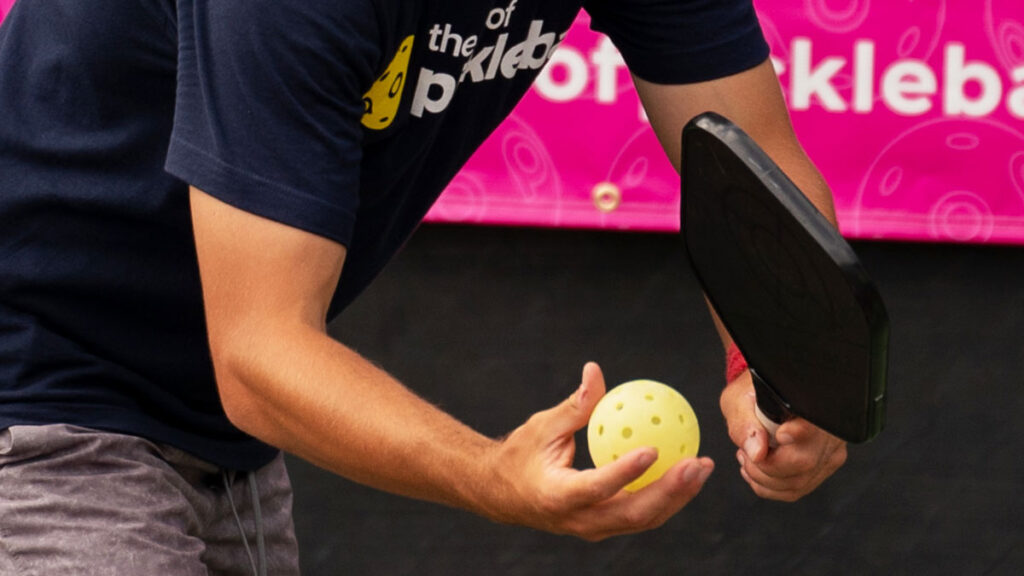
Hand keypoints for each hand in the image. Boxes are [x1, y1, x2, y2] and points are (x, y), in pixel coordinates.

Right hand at [484, 362, 713, 540]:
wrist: (502, 494)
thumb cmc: (521, 455)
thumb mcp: (541, 427)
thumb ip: (574, 406)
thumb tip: (595, 372)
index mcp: (557, 496)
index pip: (597, 487)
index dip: (626, 472)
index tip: (653, 449)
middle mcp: (578, 520)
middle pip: (632, 513)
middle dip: (671, 491)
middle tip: (697, 462)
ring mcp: (594, 528)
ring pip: (643, 519)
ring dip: (678, 496)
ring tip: (703, 466)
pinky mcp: (605, 526)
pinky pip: (640, 514)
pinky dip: (666, 496)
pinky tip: (686, 472)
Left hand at [720, 371, 846, 501]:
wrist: (763, 401)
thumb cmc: (751, 398)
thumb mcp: (738, 402)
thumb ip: (745, 425)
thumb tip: (757, 453)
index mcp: (808, 405)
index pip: (812, 423)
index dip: (799, 433)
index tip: (781, 434)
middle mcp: (826, 430)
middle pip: (804, 462)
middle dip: (765, 467)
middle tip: (745, 454)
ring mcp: (829, 451)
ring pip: (798, 482)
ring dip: (763, 479)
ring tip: (748, 459)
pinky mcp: (823, 467)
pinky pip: (796, 489)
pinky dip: (770, 487)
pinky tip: (757, 471)